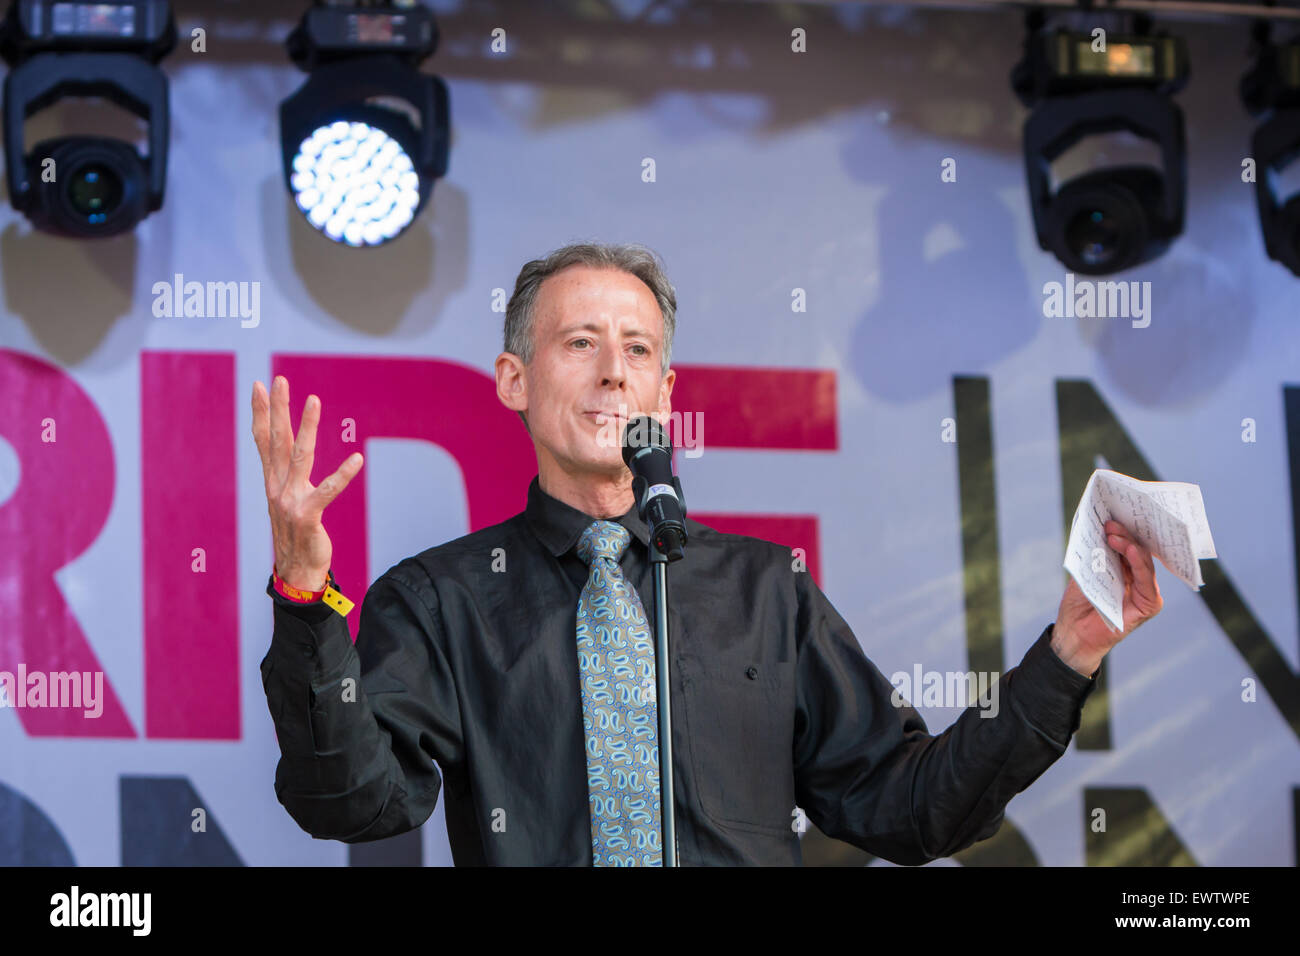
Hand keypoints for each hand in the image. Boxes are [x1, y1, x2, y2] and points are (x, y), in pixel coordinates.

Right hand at [251, 375, 362, 591]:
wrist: (296, 573)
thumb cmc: (296, 534)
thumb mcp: (287, 500)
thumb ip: (288, 477)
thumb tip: (289, 455)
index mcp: (272, 481)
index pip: (264, 440)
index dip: (262, 413)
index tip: (260, 386)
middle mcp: (277, 487)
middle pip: (276, 441)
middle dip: (277, 409)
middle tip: (279, 380)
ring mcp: (290, 501)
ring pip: (299, 456)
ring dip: (306, 426)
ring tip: (313, 400)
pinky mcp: (308, 515)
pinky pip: (328, 491)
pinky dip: (344, 475)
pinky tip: (358, 459)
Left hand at [1052, 519, 1163, 676]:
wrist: (1073, 633)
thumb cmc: (1079, 603)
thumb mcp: (1086, 571)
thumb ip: (1097, 553)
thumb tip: (1101, 525)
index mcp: (1126, 570)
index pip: (1129, 545)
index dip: (1122, 528)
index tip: (1110, 513)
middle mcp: (1139, 580)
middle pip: (1138, 550)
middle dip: (1125, 533)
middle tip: (1110, 521)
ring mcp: (1146, 592)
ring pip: (1143, 561)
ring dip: (1129, 545)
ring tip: (1114, 533)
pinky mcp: (1149, 604)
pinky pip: (1146, 580)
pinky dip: (1138, 563)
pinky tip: (1130, 549)